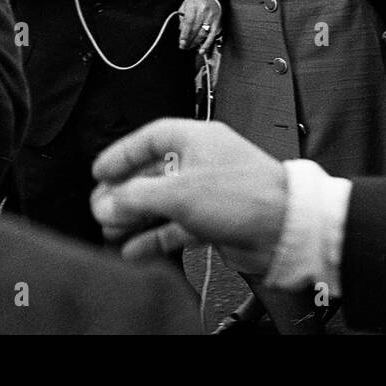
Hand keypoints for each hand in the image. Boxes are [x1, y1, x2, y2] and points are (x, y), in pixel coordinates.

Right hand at [90, 120, 288, 273]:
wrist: (285, 227)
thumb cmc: (248, 195)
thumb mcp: (180, 192)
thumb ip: (137, 197)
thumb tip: (107, 203)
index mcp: (199, 139)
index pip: (151, 137)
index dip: (122, 153)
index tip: (100, 171)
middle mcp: (204, 162)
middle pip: (154, 172)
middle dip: (125, 191)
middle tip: (101, 207)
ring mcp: (210, 191)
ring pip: (164, 202)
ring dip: (136, 217)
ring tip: (111, 231)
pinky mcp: (216, 219)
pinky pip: (177, 225)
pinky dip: (156, 236)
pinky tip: (136, 248)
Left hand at [178, 0, 220, 50]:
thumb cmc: (196, 1)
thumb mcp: (185, 5)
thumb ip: (182, 17)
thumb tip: (181, 31)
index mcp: (194, 6)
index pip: (189, 22)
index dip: (185, 34)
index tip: (181, 42)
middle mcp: (203, 12)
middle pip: (195, 29)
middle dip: (188, 40)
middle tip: (183, 47)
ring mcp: (211, 17)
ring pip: (203, 33)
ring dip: (196, 43)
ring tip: (190, 47)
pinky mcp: (217, 22)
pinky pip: (212, 35)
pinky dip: (207, 44)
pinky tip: (202, 50)